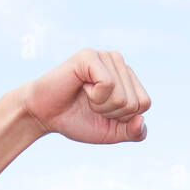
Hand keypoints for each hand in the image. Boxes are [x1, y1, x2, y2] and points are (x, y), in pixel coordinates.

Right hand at [18, 48, 149, 144]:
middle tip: (90, 105)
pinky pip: (107, 85)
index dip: (123, 117)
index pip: (144, 104)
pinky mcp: (90, 56)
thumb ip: (133, 132)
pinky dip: (94, 96)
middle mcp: (118, 62)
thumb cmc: (77, 120)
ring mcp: (104, 56)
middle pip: (135, 102)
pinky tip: (81, 88)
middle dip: (111, 113)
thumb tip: (141, 120)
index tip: (103, 111)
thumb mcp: (111, 132)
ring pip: (122, 96)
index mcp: (127, 77)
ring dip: (101, 106)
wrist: (44, 116)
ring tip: (85, 96)